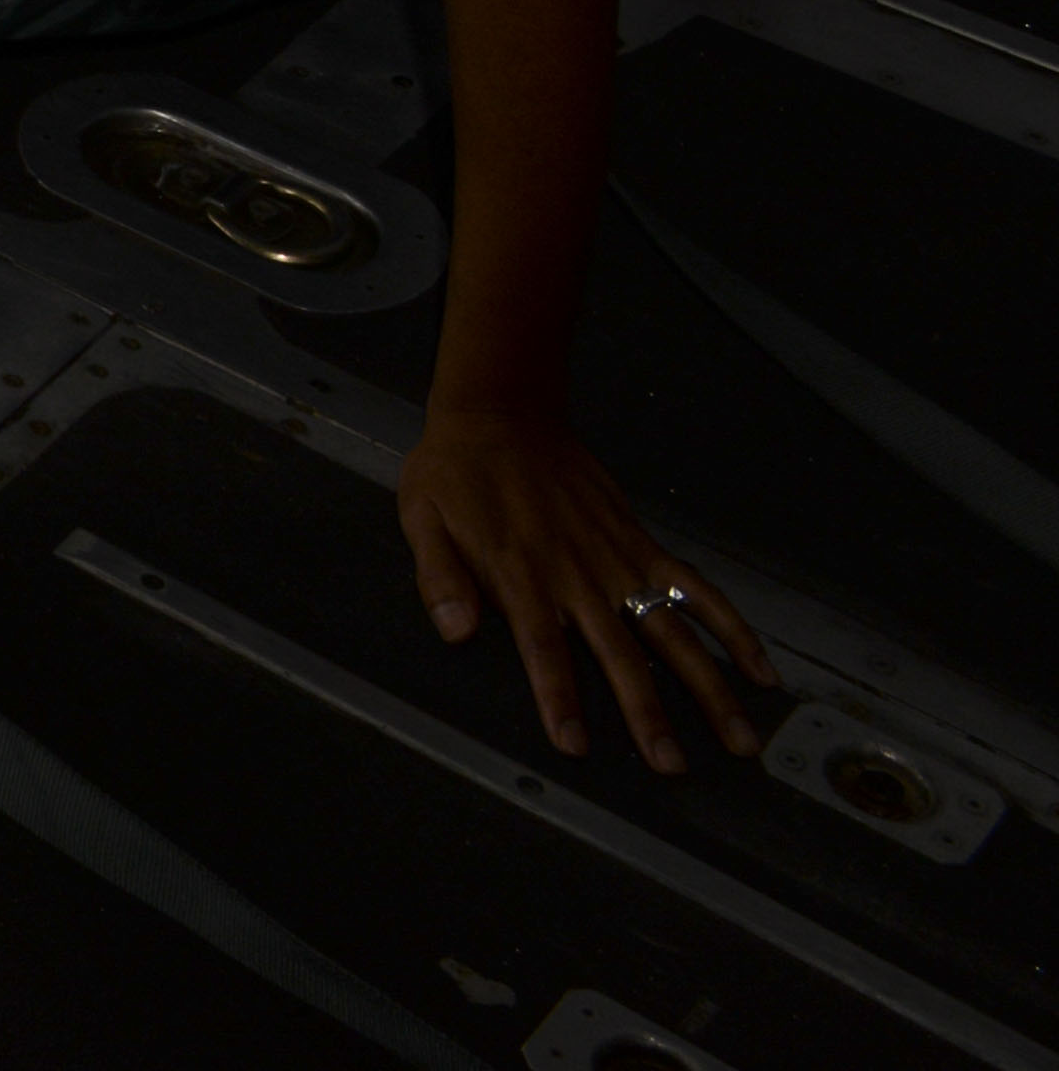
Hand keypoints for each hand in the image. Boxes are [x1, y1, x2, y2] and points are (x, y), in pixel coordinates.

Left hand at [399, 402, 769, 770]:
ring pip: (673, 631)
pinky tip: (760, 668)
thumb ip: (439, 577)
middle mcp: (577, 574)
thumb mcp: (422, 517)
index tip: (576, 746)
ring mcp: (617, 559)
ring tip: (739, 738)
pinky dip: (732, 627)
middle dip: (647, 713)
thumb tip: (454, 633)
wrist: (503, 414)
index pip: (542, 648)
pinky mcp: (642, 543)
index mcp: (519, 574)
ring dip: (709, 685)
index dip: (559, 697)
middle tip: (673, 766)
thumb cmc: (456, 472)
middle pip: (620, 653)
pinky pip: (696, 587)